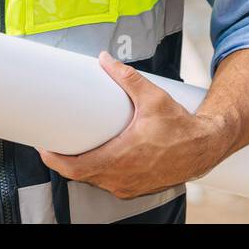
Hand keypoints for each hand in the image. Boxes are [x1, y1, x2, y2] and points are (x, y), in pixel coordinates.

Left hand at [37, 52, 229, 198]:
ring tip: (71, 149)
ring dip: (81, 168)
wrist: (204, 147)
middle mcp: (121, 177)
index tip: (43, 147)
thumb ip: (126, 77)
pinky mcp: (135, 188)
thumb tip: (105, 60)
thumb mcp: (152, 97)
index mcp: (120, 157)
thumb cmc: (180, 127)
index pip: (76, 168)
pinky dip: (98, 173)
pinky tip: (96, 160)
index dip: (54, 160)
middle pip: (80, 175)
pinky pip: (108, 184)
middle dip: (64, 161)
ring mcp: (128, 186)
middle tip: (53, 143)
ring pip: (94, 181)